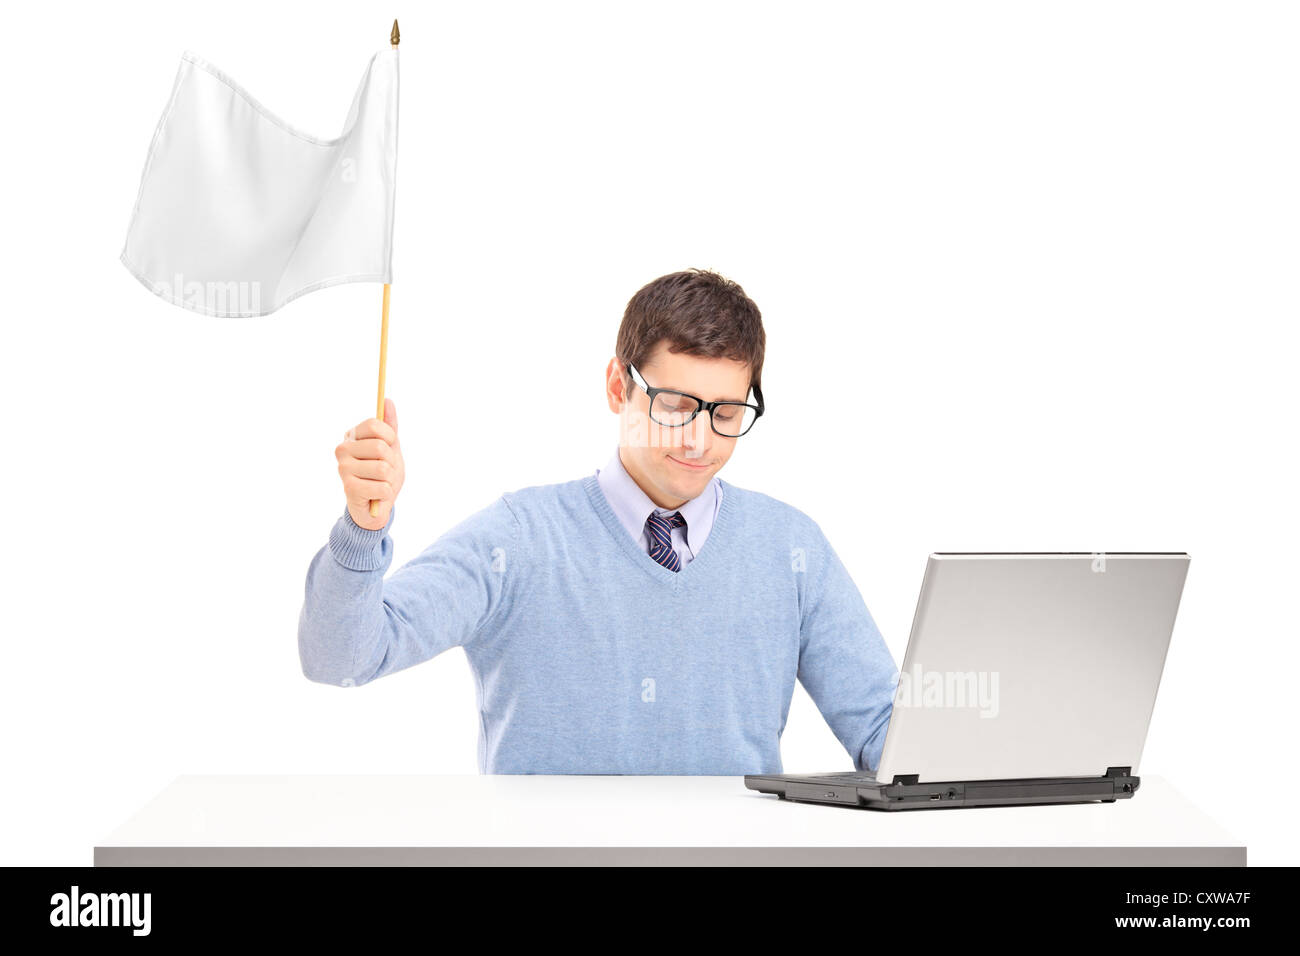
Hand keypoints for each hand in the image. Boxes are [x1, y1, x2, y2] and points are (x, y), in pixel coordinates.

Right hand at [336, 398, 403, 529]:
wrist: (375, 505)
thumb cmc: (382, 474)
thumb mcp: (391, 448)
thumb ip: (390, 425)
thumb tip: (387, 400)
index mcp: (352, 436)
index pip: (375, 424)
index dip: (390, 437)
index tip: (389, 447)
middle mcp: (343, 449)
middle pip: (381, 447)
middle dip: (392, 462)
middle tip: (384, 471)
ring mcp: (343, 468)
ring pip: (383, 469)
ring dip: (389, 480)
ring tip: (379, 483)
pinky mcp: (349, 488)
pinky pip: (382, 486)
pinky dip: (386, 493)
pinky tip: (376, 495)